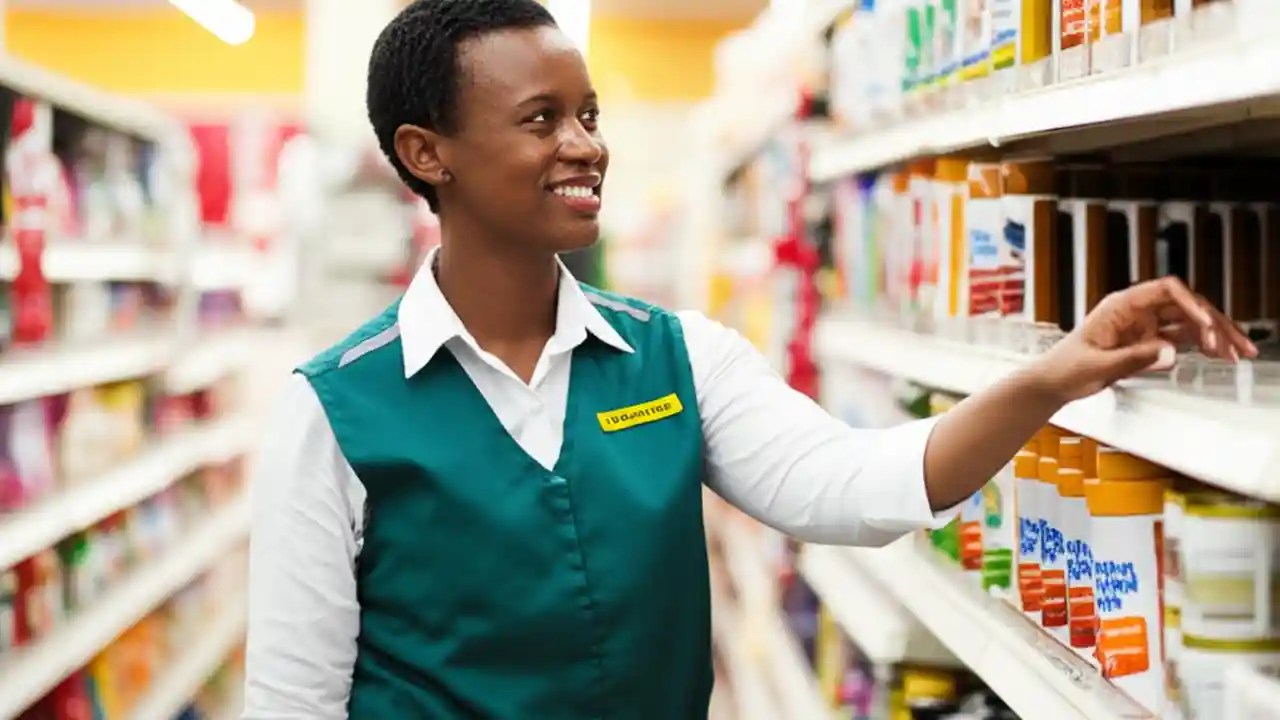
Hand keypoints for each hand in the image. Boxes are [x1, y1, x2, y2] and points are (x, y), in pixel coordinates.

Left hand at [1030, 277, 1257, 402]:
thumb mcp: (1097, 365)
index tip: (1207, 325)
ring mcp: (1144, 325)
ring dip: (1214, 336)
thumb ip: (1133, 358)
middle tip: (1236, 345)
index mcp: (1121, 305)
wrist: (1053, 382)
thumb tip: (1170, 352)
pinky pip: (1181, 338)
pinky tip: (1218, 354)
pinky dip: (1201, 345)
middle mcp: (1137, 310)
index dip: (1191, 304)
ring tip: (1236, 353)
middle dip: (1214, 323)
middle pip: (1185, 306)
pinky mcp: (1148, 341)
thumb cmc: (1065, 368)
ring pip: (1189, 323)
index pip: (1165, 290)